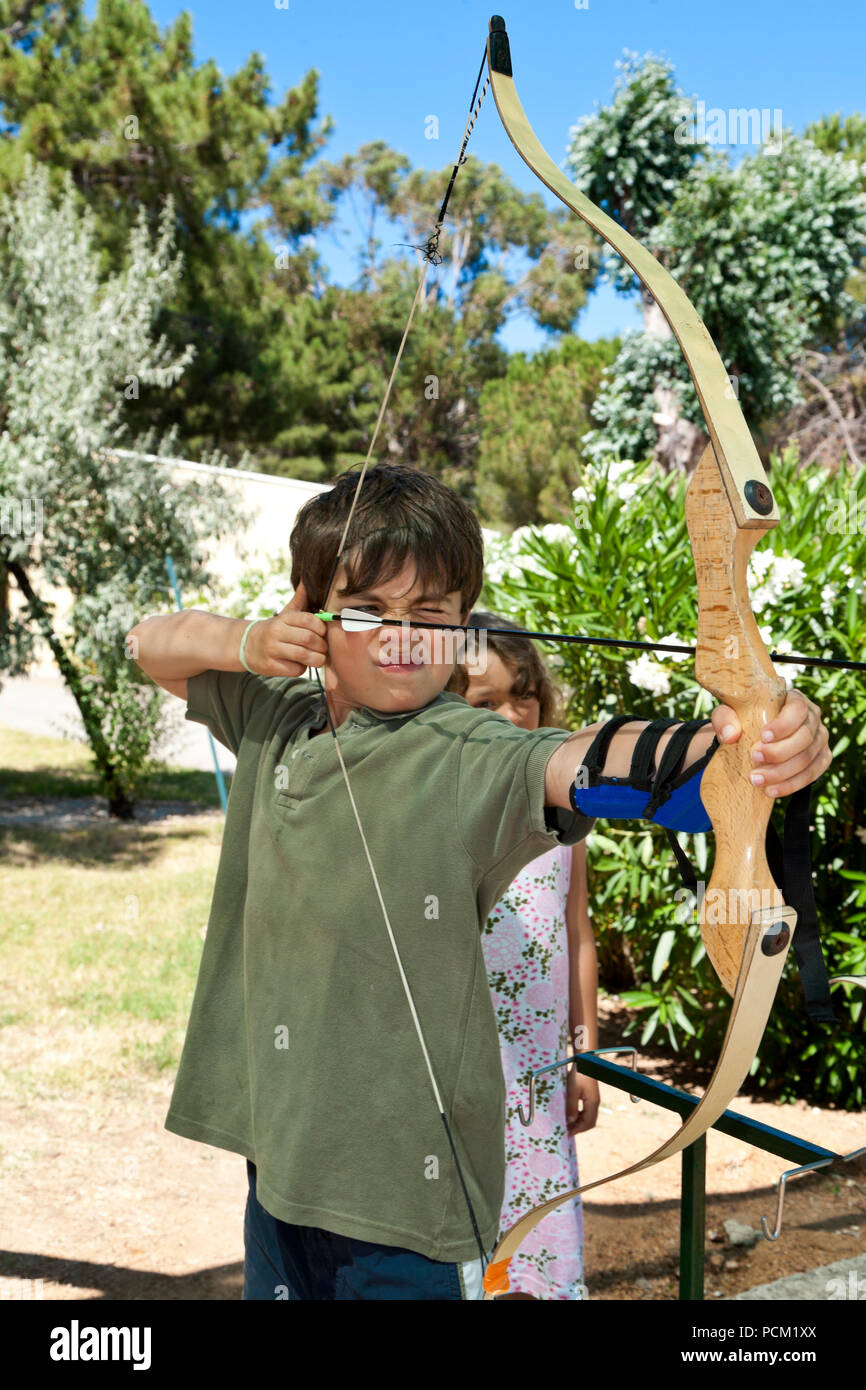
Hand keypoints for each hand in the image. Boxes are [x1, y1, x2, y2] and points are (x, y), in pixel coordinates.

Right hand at [243, 582, 328, 677]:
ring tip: (317, 657)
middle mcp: (276, 632)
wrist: (246, 646)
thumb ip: (299, 600)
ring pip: (303, 655)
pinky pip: (295, 669)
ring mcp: (271, 649)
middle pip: (309, 639)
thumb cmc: (274, 630)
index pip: (309, 620)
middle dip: (322, 646)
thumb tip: (307, 582)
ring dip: (316, 659)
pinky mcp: (270, 666)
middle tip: (323, 648)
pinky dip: (303, 668)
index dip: (321, 628)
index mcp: (283, 618)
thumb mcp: (285, 614)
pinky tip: (300, 664)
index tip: (323, 632)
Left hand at [565, 1066, 598, 1135]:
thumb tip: (570, 1122)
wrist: (585, 1060)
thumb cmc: (579, 1073)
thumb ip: (571, 1106)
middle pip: (589, 1122)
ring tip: (567, 1125)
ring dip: (579, 1123)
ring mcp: (593, 1099)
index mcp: (593, 1103)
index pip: (587, 1123)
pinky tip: (571, 1115)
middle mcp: (595, 1103)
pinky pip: (586, 1111)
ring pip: (588, 1117)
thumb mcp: (572, 1090)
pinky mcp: (590, 1096)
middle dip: (579, 1128)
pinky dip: (579, 1116)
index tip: (567, 1134)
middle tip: (567, 1131)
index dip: (578, 1130)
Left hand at [710, 688, 830, 797]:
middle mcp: (813, 718)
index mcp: (795, 699)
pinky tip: (771, 791)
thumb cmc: (742, 719)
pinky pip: (813, 774)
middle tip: (754, 759)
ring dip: (782, 773)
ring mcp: (820, 739)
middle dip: (779, 752)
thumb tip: (730, 735)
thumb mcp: (728, 713)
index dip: (784, 725)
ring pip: (808, 759)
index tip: (763, 737)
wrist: (751, 737)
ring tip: (756, 780)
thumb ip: (725, 719)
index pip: (798, 710)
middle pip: (805, 737)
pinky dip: (792, 785)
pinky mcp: (821, 759)